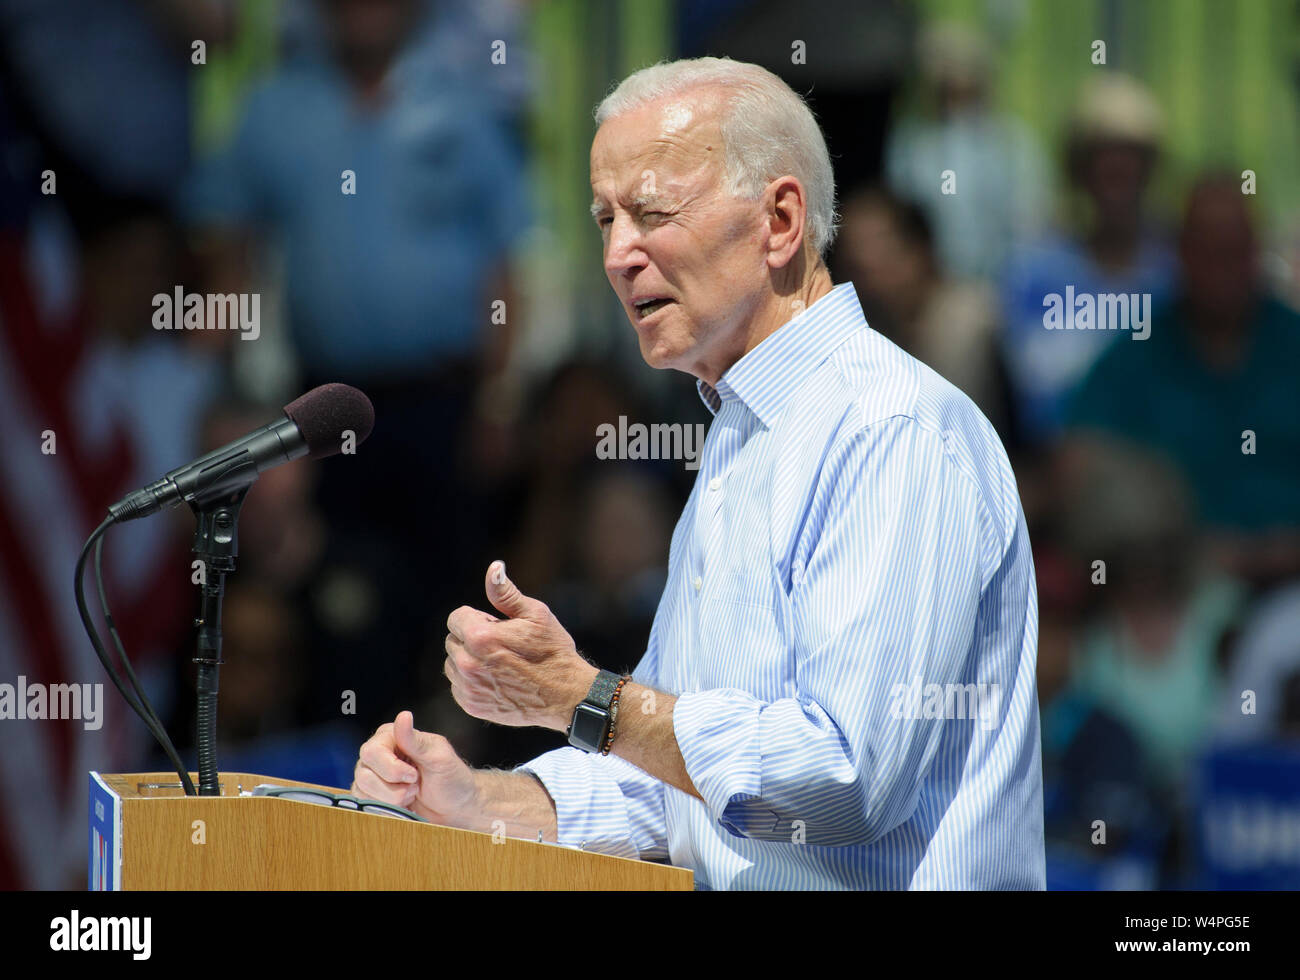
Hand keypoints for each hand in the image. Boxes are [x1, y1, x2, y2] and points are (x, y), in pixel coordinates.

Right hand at [351, 710, 479, 826]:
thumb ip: (416, 740)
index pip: (372, 752)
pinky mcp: (372, 797)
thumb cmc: (451, 779)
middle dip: (393, 788)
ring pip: (362, 791)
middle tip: (416, 786)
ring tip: (412, 794)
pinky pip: (365, 805)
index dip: (392, 769)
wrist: (456, 809)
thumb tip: (403, 716)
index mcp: (391, 737)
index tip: (414, 776)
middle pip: (364, 773)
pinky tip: (404, 805)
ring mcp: (372, 776)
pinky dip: (386, 810)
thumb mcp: (439, 757)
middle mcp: (377, 754)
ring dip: (392, 800)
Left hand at [444, 561, 597, 730]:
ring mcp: (468, 688)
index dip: (478, 618)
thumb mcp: (535, 615)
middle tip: (502, 645)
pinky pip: (459, 685)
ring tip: (499, 663)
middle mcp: (467, 664)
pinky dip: (472, 680)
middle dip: (472, 638)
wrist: (565, 695)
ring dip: (469, 659)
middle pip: (453, 640)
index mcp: (480, 637)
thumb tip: (494, 567)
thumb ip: (506, 592)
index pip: (456, 617)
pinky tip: (496, 679)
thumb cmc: (552, 651)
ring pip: (453, 663)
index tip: (499, 627)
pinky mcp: (471, 705)